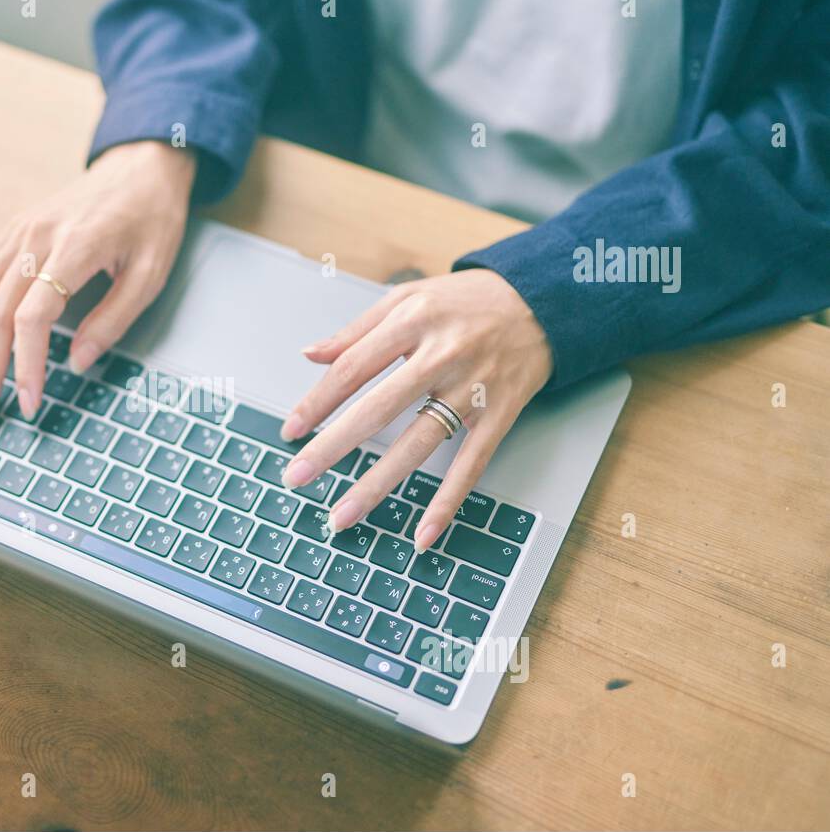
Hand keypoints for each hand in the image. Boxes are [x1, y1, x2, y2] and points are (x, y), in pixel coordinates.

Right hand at [0, 140, 196, 428]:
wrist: (141, 165)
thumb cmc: (152, 219)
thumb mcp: (151, 273)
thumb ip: (113, 319)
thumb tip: (77, 363)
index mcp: (74, 247)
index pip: (33, 318)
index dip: (26, 365)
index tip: (29, 403)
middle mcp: (36, 238)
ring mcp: (18, 233)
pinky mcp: (12, 233)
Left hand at [279, 269, 553, 552]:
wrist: (542, 300)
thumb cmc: (464, 302)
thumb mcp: (407, 298)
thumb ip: (357, 330)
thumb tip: (310, 354)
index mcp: (411, 322)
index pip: (352, 368)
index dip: (317, 403)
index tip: (290, 431)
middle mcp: (440, 355)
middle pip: (376, 409)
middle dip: (332, 447)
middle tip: (296, 478)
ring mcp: (471, 388)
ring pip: (417, 444)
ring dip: (377, 485)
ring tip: (342, 515)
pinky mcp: (499, 414)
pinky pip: (470, 464)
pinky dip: (447, 502)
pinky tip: (423, 533)